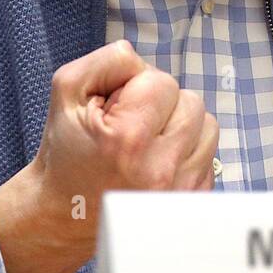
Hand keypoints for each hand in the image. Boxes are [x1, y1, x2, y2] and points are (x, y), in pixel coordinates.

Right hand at [0, 39, 218, 272]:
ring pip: (206, 126)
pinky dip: (188, 152)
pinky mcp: (194, 201)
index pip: (162, 81)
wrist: (62, 216)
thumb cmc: (65, 152)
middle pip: (190, 102)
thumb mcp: (67, 94)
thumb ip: (106, 61)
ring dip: (180, 127)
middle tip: (129, 127)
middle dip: (161, 106)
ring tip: (147, 143)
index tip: (113, 111)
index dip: (135, 88)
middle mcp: (159, 170)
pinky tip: (157, 163)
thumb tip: (139, 56)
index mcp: (127, 140)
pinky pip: (210, 154)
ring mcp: (180, 191)